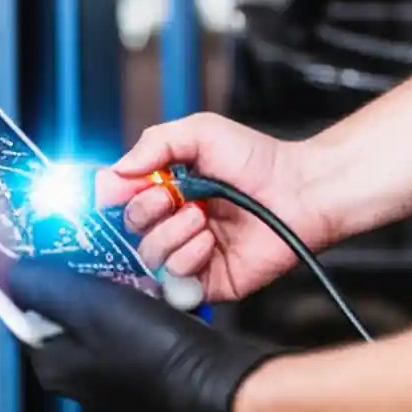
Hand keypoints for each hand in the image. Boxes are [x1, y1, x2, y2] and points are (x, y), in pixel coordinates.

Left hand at [10, 260, 284, 411]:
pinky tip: (158, 284)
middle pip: (65, 303)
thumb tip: (13, 271)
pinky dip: (144, 293)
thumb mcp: (87, 306)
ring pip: (104, 304)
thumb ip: (43, 285)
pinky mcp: (149, 357)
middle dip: (81, 270)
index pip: (24, 307)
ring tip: (131, 261)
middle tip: (94, 243)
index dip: (34, 270)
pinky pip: (136, 313)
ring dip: (116, 278)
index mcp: (53, 363)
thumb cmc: (154, 353)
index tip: (44, 240)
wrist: (222, 385)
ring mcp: (115, 365)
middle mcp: (80, 369)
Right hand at [98, 113, 333, 300]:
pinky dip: (188, 258)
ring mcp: (187, 252)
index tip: (122, 187)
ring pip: (149, 255)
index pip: (118, 199)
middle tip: (174, 196)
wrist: (299, 190)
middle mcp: (171, 222)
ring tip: (202, 218)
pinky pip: (175, 279)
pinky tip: (210, 242)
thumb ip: (153, 143)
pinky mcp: (206, 280)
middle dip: (146, 210)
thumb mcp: (200, 132)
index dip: (113, 195)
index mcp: (164, 189)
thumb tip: (116, 171)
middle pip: (127, 229)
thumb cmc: (258, 160)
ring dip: (172, 233)